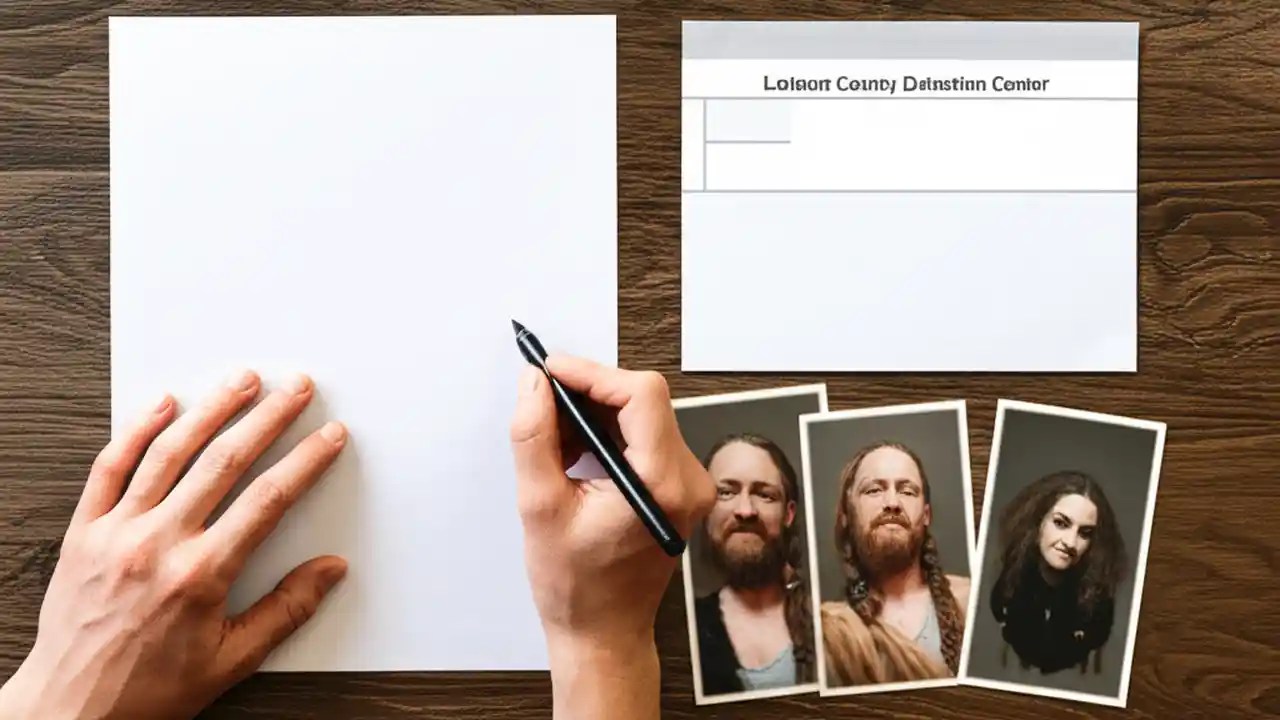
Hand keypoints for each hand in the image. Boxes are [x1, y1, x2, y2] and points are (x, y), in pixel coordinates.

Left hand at [0, 370, 348, 719]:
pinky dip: (136, 431)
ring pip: (169, 453)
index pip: (268, 499)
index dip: (306, 461)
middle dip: (268, 418)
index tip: (328, 437)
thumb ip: (287, 609)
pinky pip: (109, 468)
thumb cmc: (149, 692)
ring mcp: (116, 533)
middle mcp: (158, 545)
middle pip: (224, 461)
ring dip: (211, 409)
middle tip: (296, 389)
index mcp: (201, 576)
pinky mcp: (82, 532)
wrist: (71, 712)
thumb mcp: (233, 660)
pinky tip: (161, 405)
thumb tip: (331, 571)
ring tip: (241, 380)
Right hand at [508, 355, 714, 719]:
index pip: (641, 395)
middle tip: (542, 399)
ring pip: (642, 414)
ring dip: (594, 412)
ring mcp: (686, 483)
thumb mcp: (539, 507)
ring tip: (552, 434)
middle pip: (643, 400)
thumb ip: (534, 437)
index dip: (591, 373)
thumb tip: (533, 384)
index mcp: (662, 485)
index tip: (551, 370)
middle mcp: (687, 480)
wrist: (603, 634)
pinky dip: (606, 432)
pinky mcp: (676, 486)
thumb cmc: (578, 589)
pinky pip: (643, 436)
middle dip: (588, 391)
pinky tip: (572, 450)